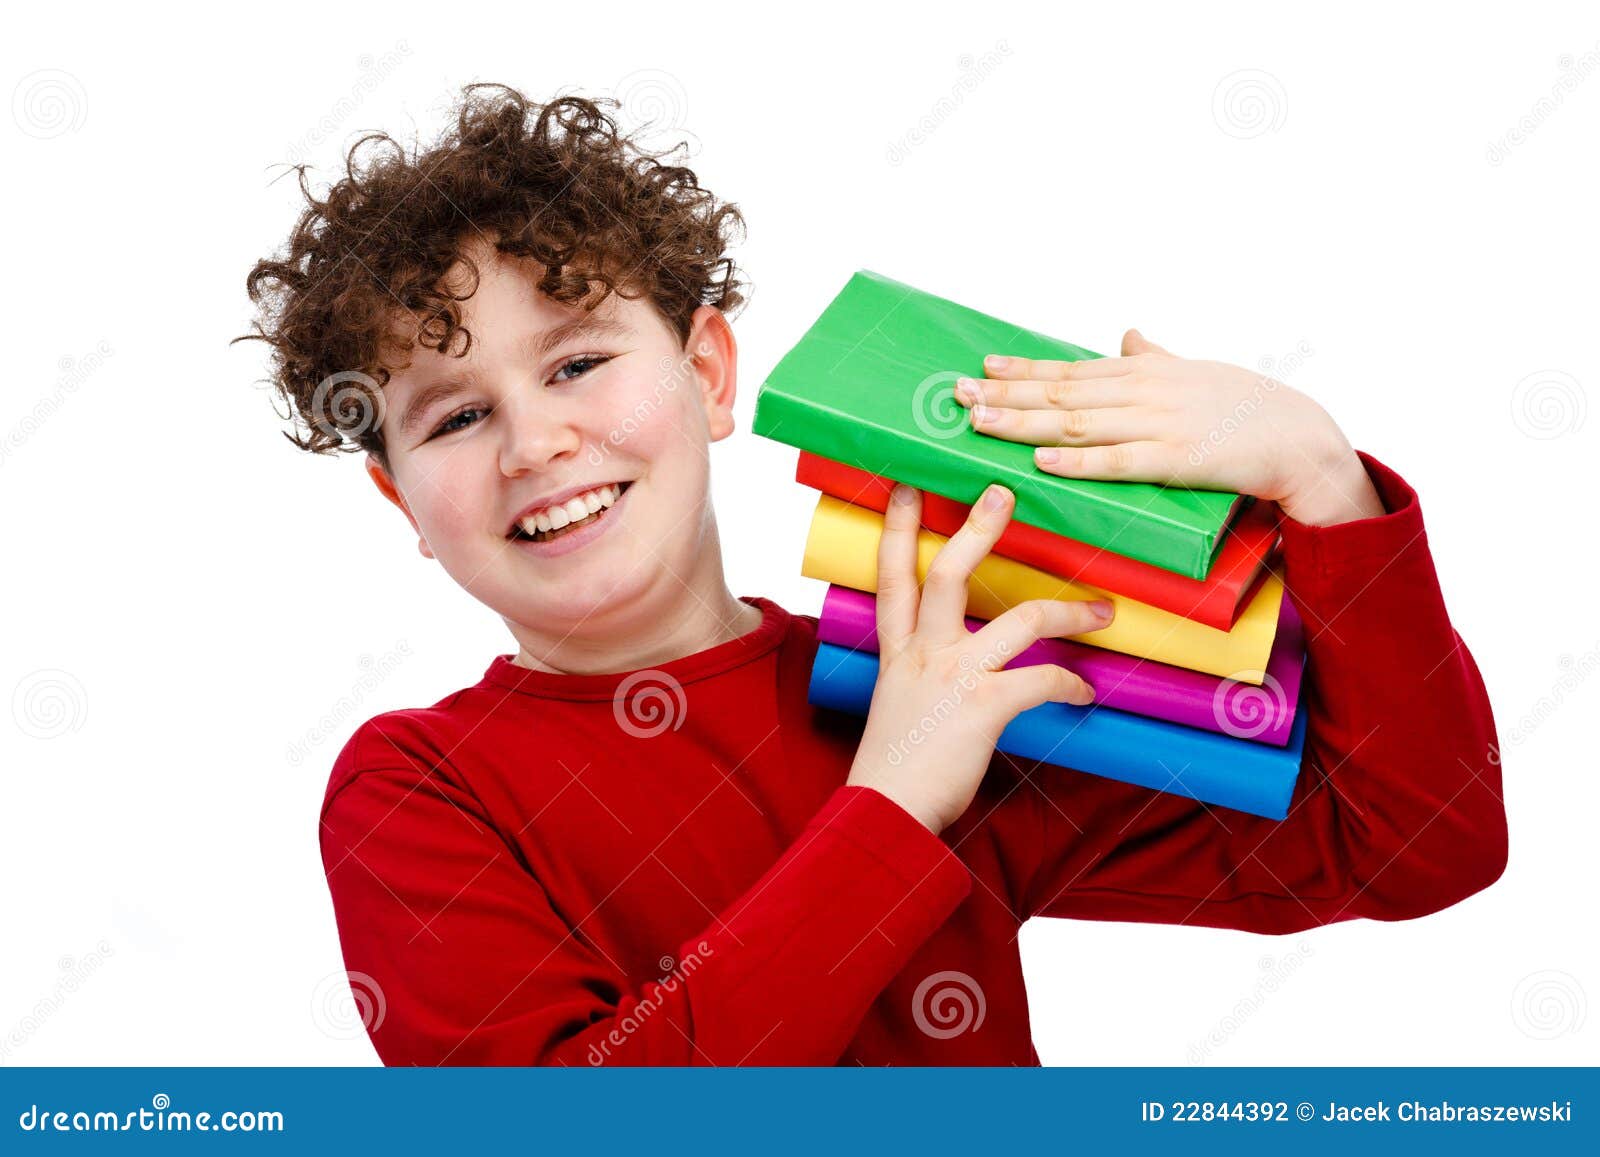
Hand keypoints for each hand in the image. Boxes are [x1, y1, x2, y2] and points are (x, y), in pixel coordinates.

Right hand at [844, 482, 1114, 833]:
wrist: (885, 811)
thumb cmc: (895, 763)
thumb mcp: (896, 703)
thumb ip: (920, 674)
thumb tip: (950, 670)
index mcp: (898, 650)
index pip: (893, 576)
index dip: (900, 530)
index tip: (908, 489)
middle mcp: (922, 653)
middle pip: (948, 573)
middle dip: (978, 529)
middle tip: (1003, 494)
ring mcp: (953, 676)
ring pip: (1020, 619)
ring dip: (1069, 609)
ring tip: (1102, 608)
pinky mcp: (983, 707)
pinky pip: (1042, 681)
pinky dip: (1071, 686)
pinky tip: (1086, 695)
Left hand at [954, 329, 1384, 526]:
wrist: (1298, 437)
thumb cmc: (1244, 407)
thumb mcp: (1194, 370)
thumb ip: (1155, 356)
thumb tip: (1129, 333)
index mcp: (1144, 371)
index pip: (1070, 368)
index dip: (1022, 369)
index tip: (981, 367)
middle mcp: (1143, 392)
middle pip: (1060, 391)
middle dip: (1004, 393)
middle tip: (954, 393)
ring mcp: (1157, 425)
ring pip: (1076, 423)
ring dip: (1023, 422)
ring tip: (979, 422)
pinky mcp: (1174, 461)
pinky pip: (1115, 462)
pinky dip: (1075, 461)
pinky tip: (1039, 459)